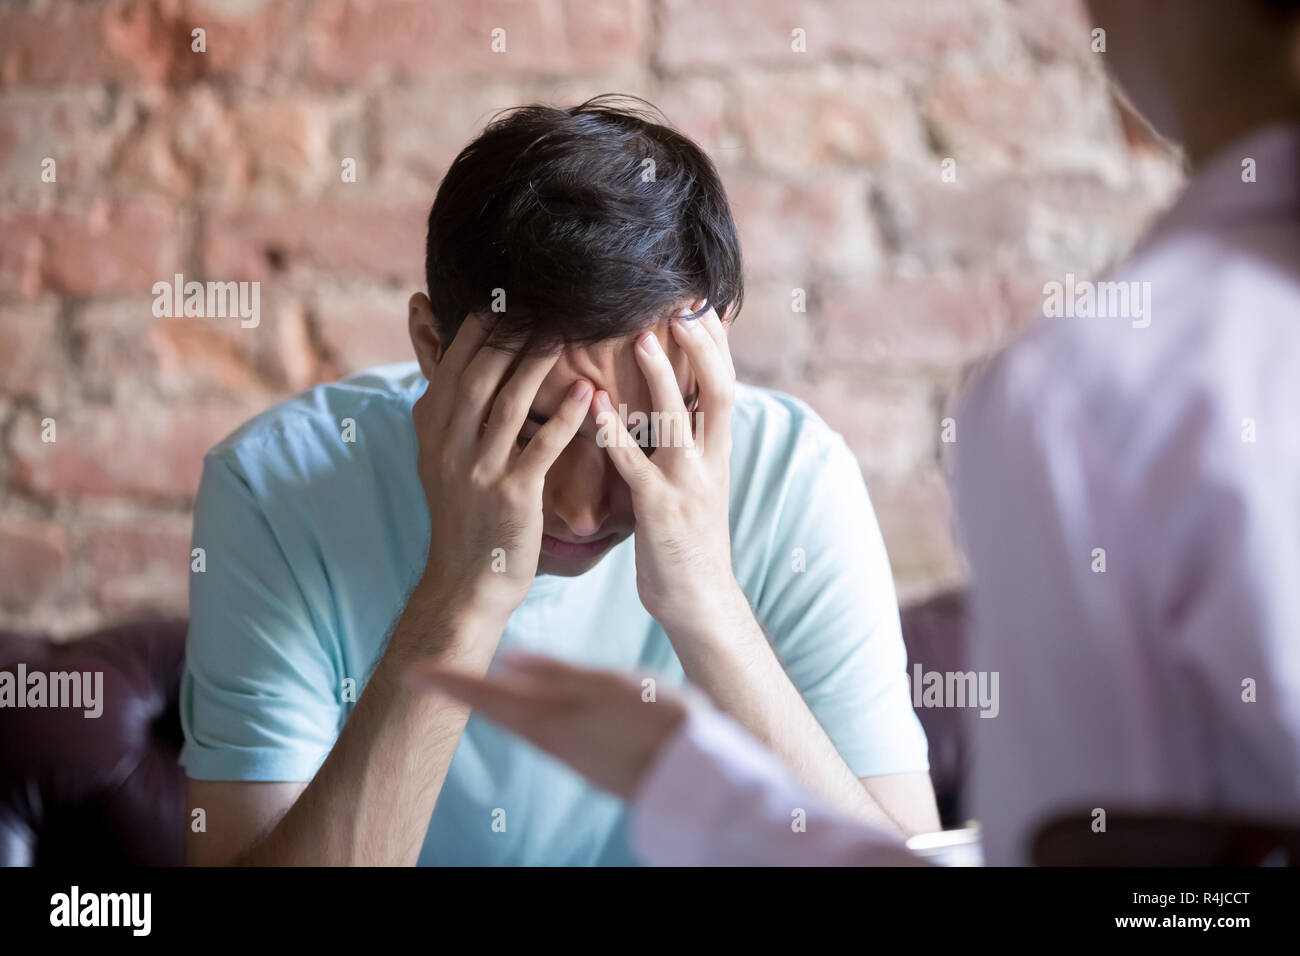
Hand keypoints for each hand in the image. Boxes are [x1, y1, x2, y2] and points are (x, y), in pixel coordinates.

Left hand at [404, 651, 694, 798]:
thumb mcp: (608, 685)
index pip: (485, 695)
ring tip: (472, 681)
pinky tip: (530, 699)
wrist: (694, 778)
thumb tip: (509, 661)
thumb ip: (559, 674)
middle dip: (464, 690)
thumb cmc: (656, 724)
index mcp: (549, 719)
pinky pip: (542, 727)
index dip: (449, 682)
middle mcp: (551, 740)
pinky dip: (524, 708)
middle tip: (432, 676)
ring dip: (492, 699)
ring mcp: (570, 753)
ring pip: (519, 718)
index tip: (412, 673)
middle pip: (496, 709)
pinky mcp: (589, 758)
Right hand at [413, 314, 592, 623]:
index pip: (452, 367)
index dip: (476, 332)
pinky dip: (566, 418)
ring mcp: (478, 470)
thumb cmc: (464, 515)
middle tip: (535, 304)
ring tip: (562, 333)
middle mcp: (449, 445)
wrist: (466, 580)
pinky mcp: (512, 495)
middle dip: (506, 338)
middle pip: (477, 377)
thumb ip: (449, 412)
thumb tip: (453, 360)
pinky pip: (541, 447)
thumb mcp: (440, 459)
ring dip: (535, 366)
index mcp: (431, 430)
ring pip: (508, 405)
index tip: (500, 300)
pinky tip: (588, 394)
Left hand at [595, 303, 738, 633]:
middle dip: (703, 347)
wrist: (699, 599)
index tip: (700, 300)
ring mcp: (686, 485)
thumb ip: (690, 439)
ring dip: (661, 378)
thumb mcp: (698, 481)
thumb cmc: (688, 537)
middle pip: (720, 391)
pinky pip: (635, 464)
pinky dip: (616, 433)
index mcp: (719, 451)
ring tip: (640, 338)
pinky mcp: (657, 510)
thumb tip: (678, 397)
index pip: (726, 383)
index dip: (715, 342)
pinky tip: (595, 406)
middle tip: (682, 304)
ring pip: (679, 421)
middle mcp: (710, 461)